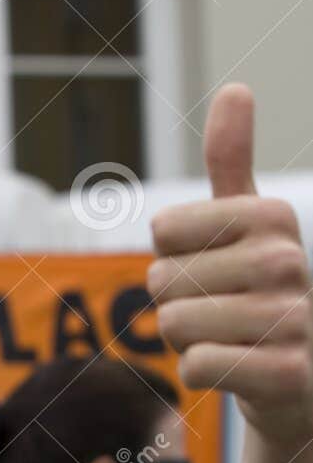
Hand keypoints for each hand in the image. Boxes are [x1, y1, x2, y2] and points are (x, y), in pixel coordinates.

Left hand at [147, 85, 312, 447]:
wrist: (300, 374)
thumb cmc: (259, 291)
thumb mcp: (249, 225)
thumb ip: (233, 162)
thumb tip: (235, 88)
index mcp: (272, 217)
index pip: (163, 230)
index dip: (173, 257)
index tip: (212, 269)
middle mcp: (287, 260)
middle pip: (163, 279)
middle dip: (176, 303)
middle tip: (220, 312)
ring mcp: (292, 318)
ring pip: (175, 324)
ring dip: (187, 340)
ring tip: (229, 338)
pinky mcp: (286, 373)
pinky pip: (197, 366)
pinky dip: (202, 374)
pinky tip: (235, 368)